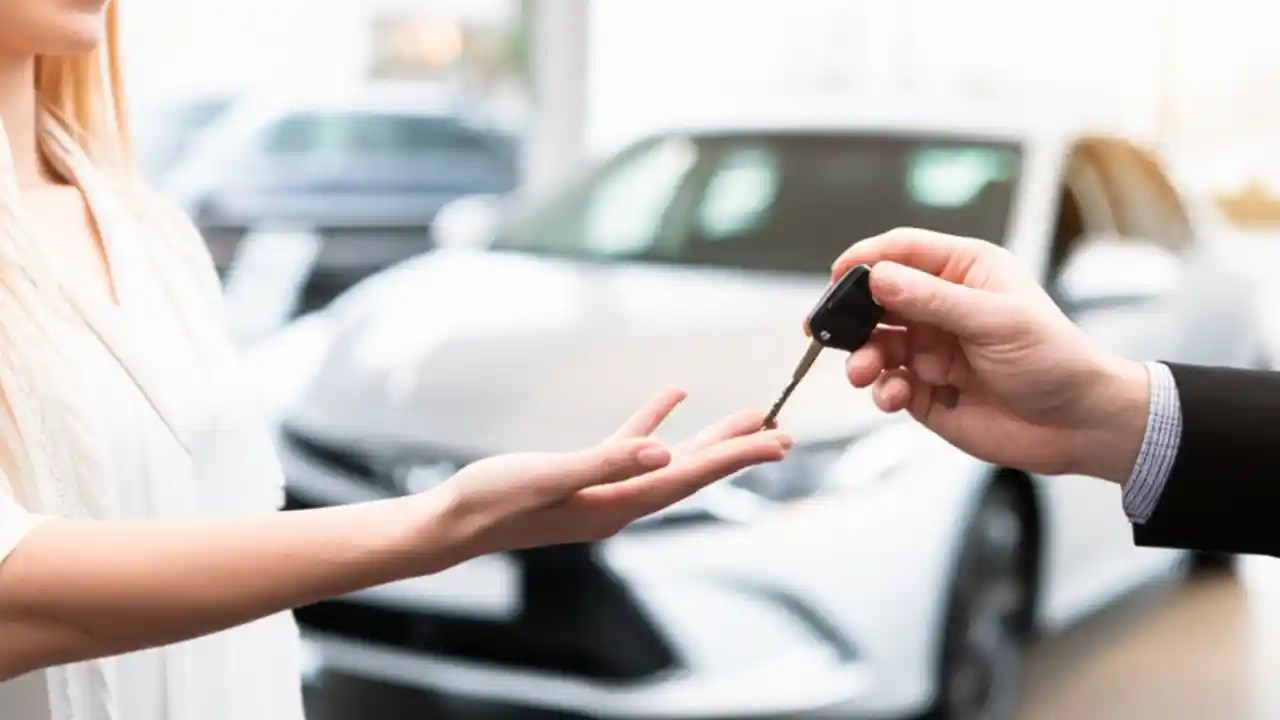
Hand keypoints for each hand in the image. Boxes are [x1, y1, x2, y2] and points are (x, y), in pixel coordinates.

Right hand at [429, 389, 790, 557]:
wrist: (452, 522)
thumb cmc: (492, 502)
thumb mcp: (548, 478)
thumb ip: (605, 465)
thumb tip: (665, 454)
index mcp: (616, 506)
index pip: (690, 478)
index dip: (735, 458)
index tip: (777, 443)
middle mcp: (619, 504)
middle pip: (693, 473)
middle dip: (738, 453)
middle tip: (782, 436)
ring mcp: (603, 492)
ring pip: (671, 460)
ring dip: (709, 438)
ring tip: (748, 419)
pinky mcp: (582, 477)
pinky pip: (631, 446)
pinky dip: (654, 421)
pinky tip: (671, 397)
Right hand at [830, 228, 1148, 481]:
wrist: (1077, 425)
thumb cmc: (1054, 360)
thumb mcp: (994, 320)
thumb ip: (932, 299)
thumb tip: (878, 276)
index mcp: (965, 272)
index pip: (903, 251)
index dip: (866, 259)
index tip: (838, 276)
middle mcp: (942, 307)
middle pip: (878, 299)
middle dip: (851, 316)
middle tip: (823, 329)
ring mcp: (931, 349)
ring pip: (875, 344)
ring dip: (862, 357)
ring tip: (863, 372)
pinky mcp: (925, 390)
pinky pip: (887, 384)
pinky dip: (882, 390)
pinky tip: (894, 396)